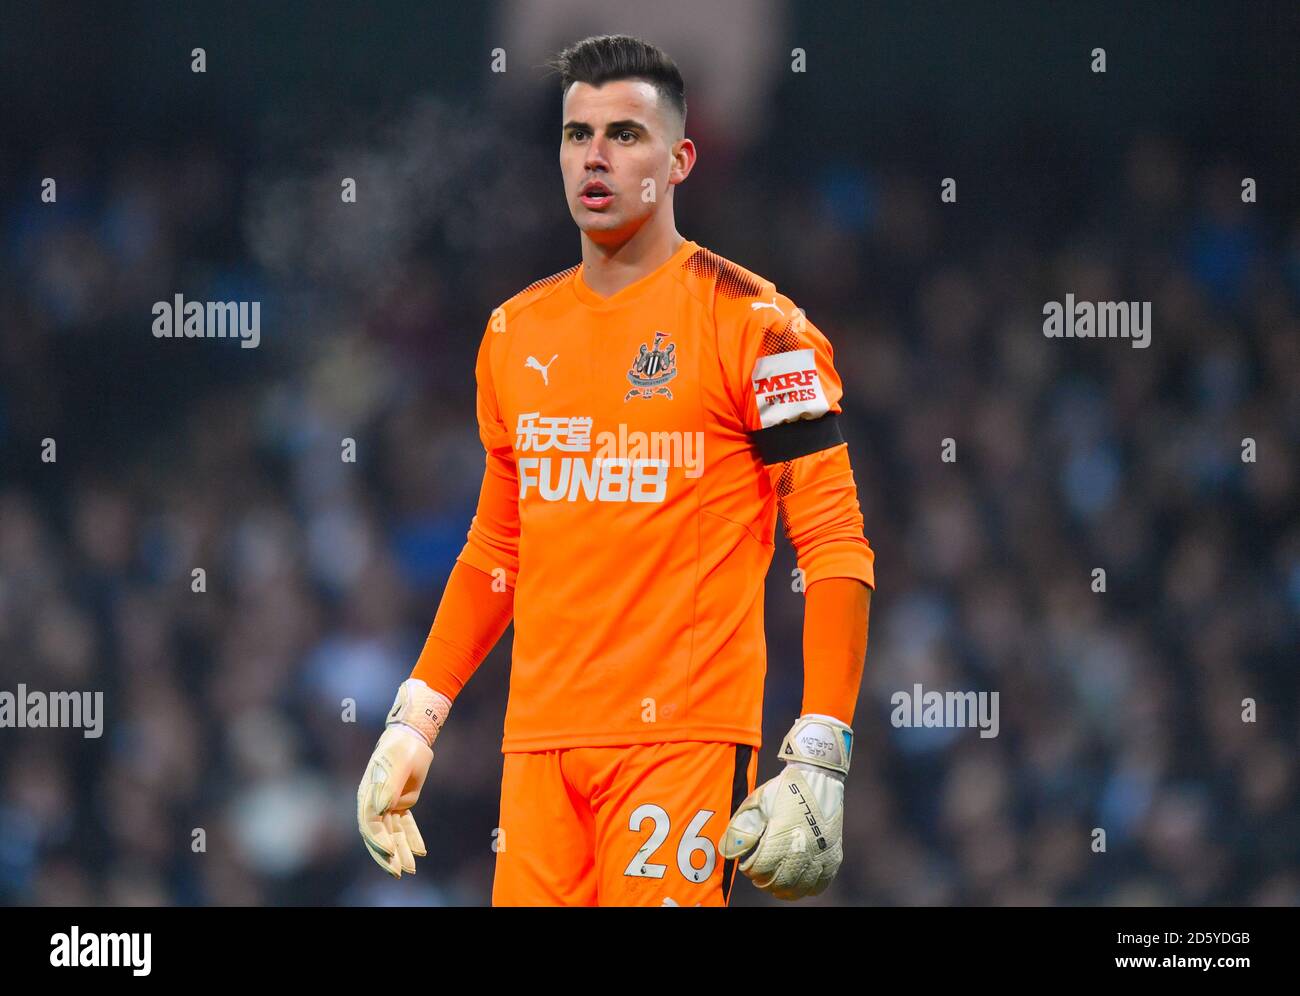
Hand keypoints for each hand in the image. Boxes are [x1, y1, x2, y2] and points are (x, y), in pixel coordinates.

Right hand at [357, 679, 450, 877]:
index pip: (369, 823)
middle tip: (398, 872)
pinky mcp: (401, 804)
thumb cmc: (401, 748)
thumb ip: (389, 785)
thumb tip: (381, 808)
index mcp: (368, 795)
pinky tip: (420, 852)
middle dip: (387, 855)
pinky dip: (412, 838)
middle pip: (378, 835)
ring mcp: (387, 805)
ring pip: (392, 833)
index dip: (378, 840)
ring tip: (410, 869)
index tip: (390, 851)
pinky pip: (405, 826)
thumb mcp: (397, 763)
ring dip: (400, 851)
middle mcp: (374, 803)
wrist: (411, 738)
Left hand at [719, 714, 851, 899]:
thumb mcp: (757, 802)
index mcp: (782, 833)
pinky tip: (797, 885)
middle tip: (758, 877)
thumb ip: (741, 828)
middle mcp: (804, 846)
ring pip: (801, 887)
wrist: (817, 776)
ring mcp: (821, 851)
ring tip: (775, 884)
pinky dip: (808, 889)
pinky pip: (822, 882)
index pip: (761, 868)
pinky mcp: (833, 853)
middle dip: (765, 882)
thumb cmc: (783, 789)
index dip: (750, 870)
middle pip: (780, 882)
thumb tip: (728, 853)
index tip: (747, 865)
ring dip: (784, 890)